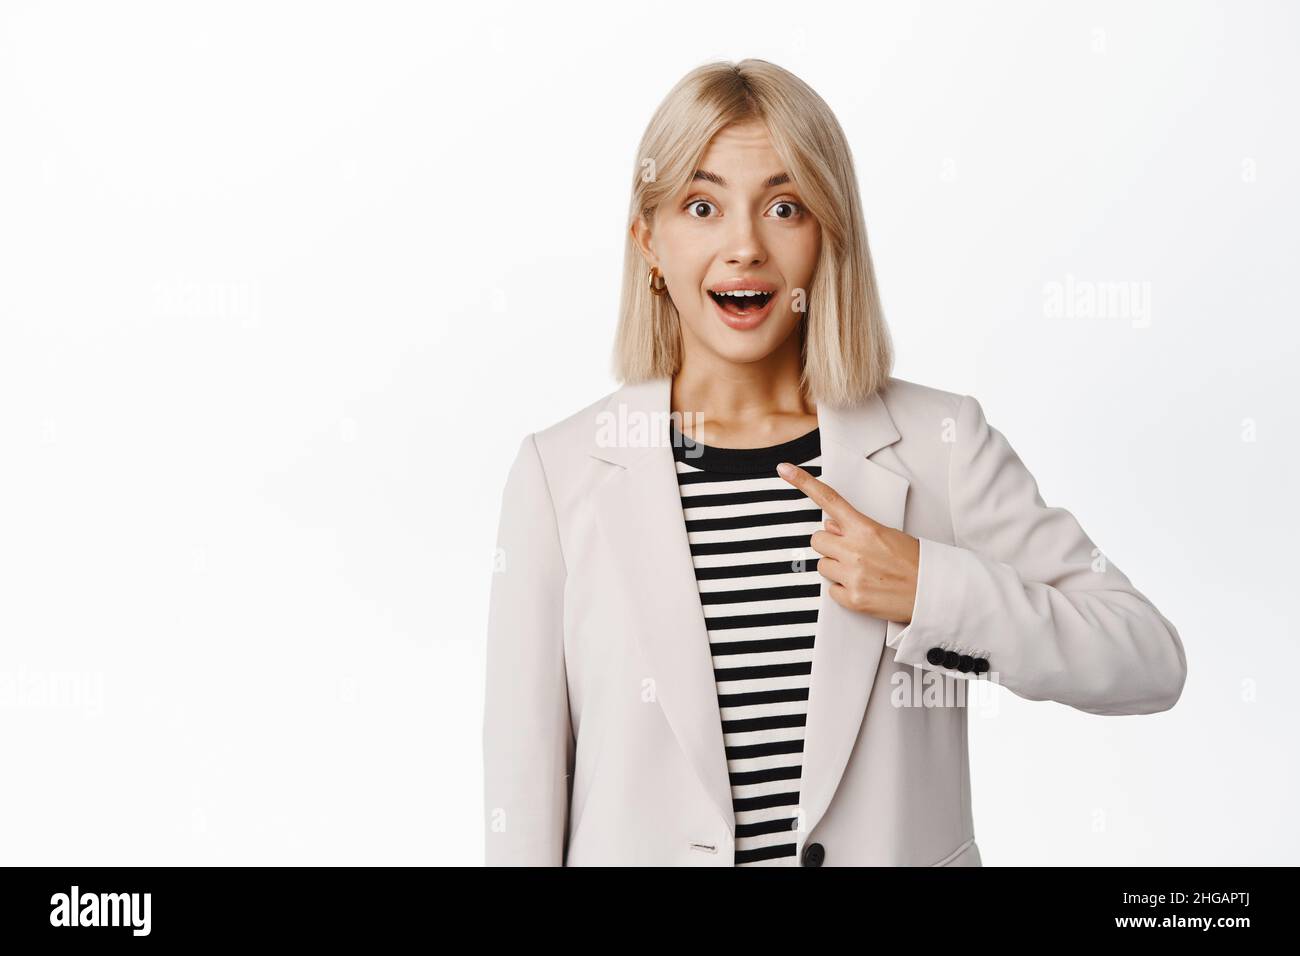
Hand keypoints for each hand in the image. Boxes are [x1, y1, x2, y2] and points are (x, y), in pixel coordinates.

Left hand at [776, 461, 920, 623]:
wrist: (934, 593)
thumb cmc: (914, 561)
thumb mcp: (888, 535)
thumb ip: (854, 528)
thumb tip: (828, 525)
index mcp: (865, 528)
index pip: (829, 500)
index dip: (803, 482)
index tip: (784, 468)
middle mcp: (854, 550)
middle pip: (817, 539)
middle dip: (829, 545)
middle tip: (851, 552)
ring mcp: (852, 575)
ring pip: (822, 565)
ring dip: (836, 567)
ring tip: (862, 572)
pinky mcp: (852, 599)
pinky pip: (830, 589)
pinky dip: (843, 589)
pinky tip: (864, 587)